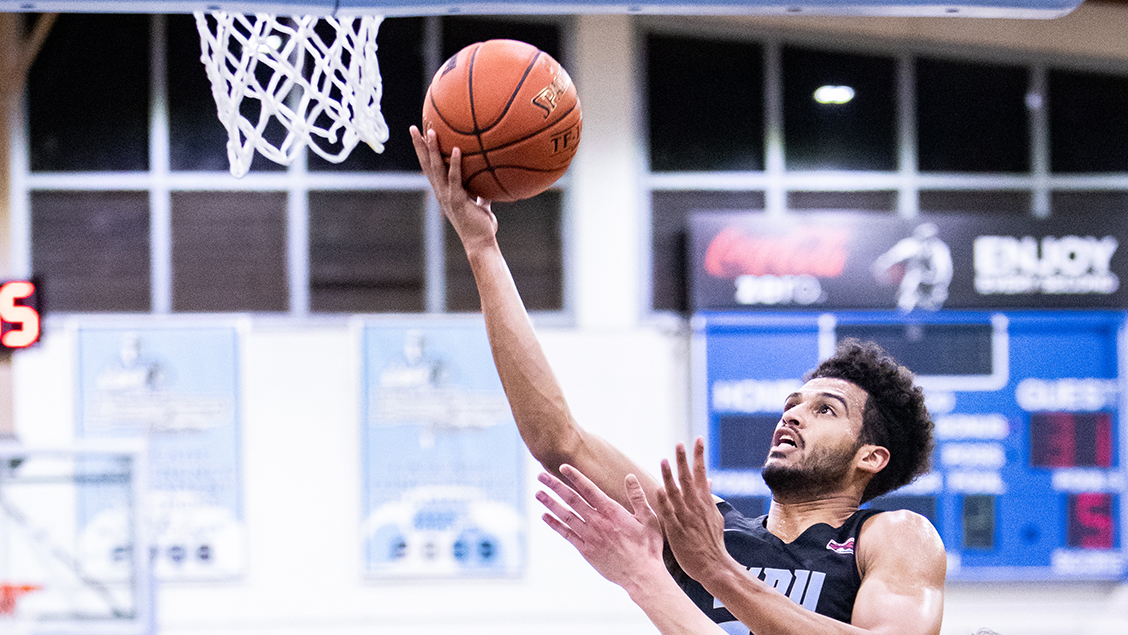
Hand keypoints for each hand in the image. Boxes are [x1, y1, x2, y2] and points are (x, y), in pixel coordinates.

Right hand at [409, 125, 496, 251]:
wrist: (479, 243)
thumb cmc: (481, 226)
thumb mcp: (481, 205)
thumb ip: (481, 193)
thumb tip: (490, 181)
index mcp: (443, 191)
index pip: (430, 167)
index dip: (423, 151)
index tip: (420, 134)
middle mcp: (441, 192)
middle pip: (426, 164)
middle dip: (419, 145)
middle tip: (414, 127)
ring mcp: (446, 196)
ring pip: (436, 168)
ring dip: (432, 149)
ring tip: (430, 131)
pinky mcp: (456, 200)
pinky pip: (455, 178)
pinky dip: (455, 163)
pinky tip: (456, 149)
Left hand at [537, 464, 667, 592]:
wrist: (641, 575)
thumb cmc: (647, 546)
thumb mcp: (648, 518)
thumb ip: (637, 496)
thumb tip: (629, 476)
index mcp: (612, 512)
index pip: (589, 489)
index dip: (575, 477)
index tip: (563, 467)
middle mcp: (597, 522)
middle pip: (572, 499)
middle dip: (555, 486)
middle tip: (541, 476)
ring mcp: (589, 536)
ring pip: (565, 515)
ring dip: (551, 503)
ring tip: (538, 493)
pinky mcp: (586, 550)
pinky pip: (566, 535)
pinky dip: (555, 524)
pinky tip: (545, 516)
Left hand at [655, 437, 730, 583]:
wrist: (714, 565)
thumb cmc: (712, 542)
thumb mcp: (715, 516)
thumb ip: (709, 497)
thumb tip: (709, 480)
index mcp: (705, 502)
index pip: (701, 473)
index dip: (699, 456)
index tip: (698, 439)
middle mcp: (696, 507)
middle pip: (688, 479)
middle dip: (683, 460)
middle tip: (679, 444)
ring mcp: (686, 518)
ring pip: (676, 493)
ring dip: (670, 477)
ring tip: (664, 461)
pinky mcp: (676, 530)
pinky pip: (669, 514)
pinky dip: (665, 502)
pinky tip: (659, 490)